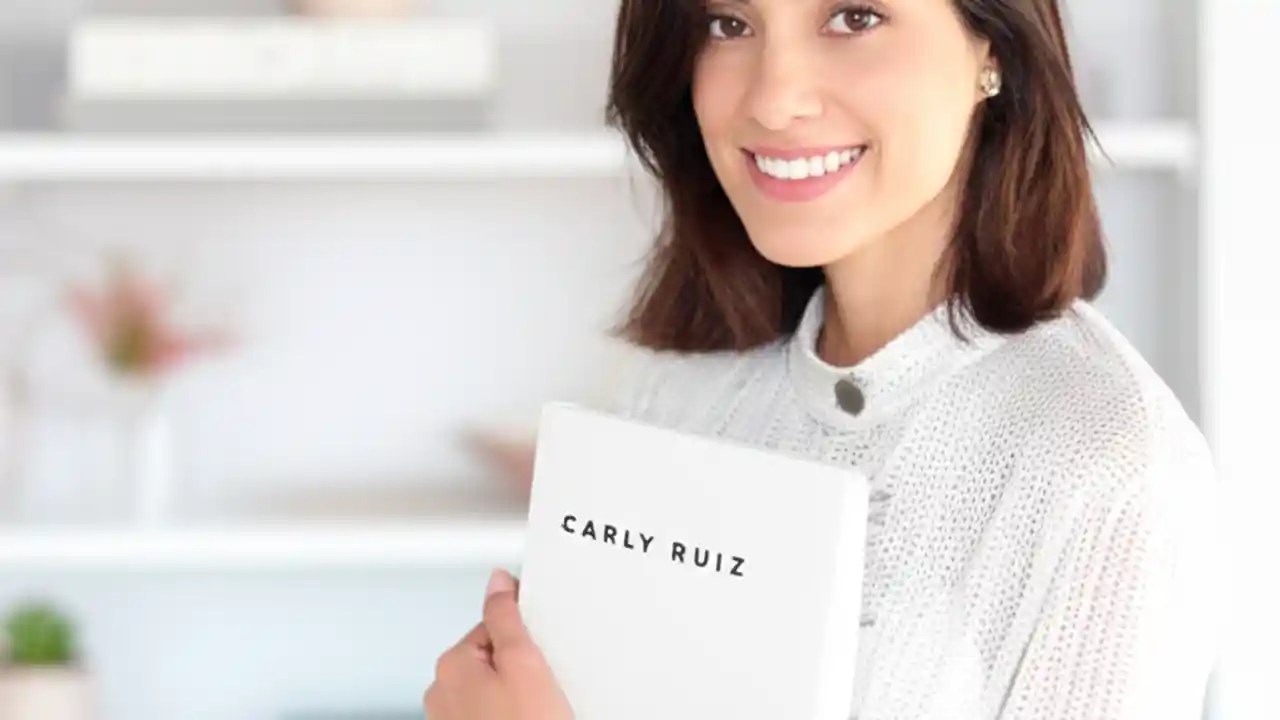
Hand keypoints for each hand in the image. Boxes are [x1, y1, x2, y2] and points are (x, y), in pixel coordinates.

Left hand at [424, 568, 572, 719]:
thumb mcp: (524, 663)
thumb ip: (507, 616)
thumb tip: (497, 581)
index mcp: (451, 663)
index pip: (493, 625)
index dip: (524, 633)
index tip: (539, 645)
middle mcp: (441, 690)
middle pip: (491, 657)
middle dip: (518, 666)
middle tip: (541, 686)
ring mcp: (450, 716)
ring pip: (492, 687)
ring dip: (514, 693)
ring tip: (535, 708)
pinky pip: (491, 710)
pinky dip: (509, 712)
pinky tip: (526, 717)